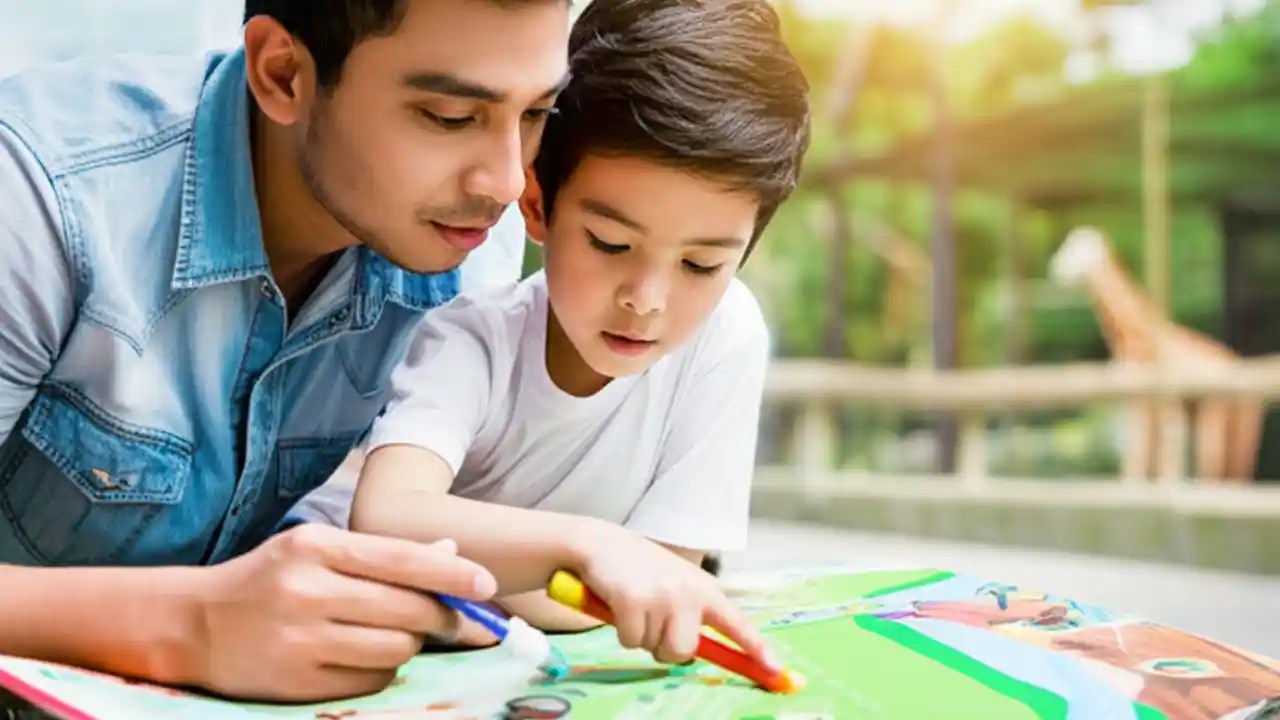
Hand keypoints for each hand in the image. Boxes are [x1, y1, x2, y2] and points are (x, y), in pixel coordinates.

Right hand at [189, 524, 495, 701]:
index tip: (487, 585)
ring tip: (402, 634)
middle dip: (443, 616)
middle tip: (458, 618)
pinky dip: (383, 671)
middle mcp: (307, 591)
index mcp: (315, 548)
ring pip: (396, 650)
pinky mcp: (297, 683)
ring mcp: (300, 641)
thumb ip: (383, 553)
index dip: (452, 574)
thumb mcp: (318, 550)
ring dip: (412, 645)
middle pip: (407, 610)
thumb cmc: (269, 579)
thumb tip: (451, 554)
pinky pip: (371, 681)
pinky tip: (368, 657)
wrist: (192, 624)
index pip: (402, 560)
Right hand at [573, 524, 776, 671]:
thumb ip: (692, 614)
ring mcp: (661, 596)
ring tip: (635, 606)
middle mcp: (689, 593)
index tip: (776, 671)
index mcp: (706, 589)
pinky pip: (630, 642)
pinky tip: (619, 605)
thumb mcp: (678, 584)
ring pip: (654, 649)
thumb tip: (694, 653)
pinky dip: (621, 631)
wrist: (603, 543)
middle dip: (665, 649)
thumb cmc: (642, 569)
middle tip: (653, 625)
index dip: (756, 649)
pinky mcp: (633, 601)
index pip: (736, 623)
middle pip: (685, 652)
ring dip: (640, 636)